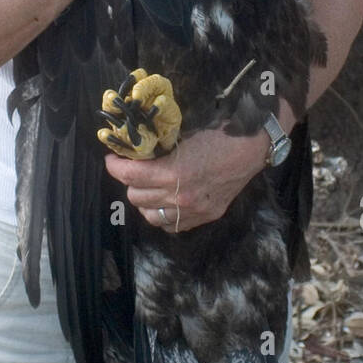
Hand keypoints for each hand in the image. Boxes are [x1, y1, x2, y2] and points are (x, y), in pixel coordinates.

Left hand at [104, 126, 270, 233]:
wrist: (249, 150)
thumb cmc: (215, 137)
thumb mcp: (182, 139)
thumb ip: (158, 151)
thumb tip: (135, 154)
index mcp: (173, 172)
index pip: (130, 176)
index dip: (115, 167)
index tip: (112, 160)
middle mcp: (180, 197)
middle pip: (136, 197)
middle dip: (130, 182)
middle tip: (133, 171)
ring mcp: (192, 211)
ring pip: (149, 215)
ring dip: (145, 201)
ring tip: (149, 188)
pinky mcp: (203, 218)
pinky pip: (170, 225)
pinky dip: (162, 215)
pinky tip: (165, 202)